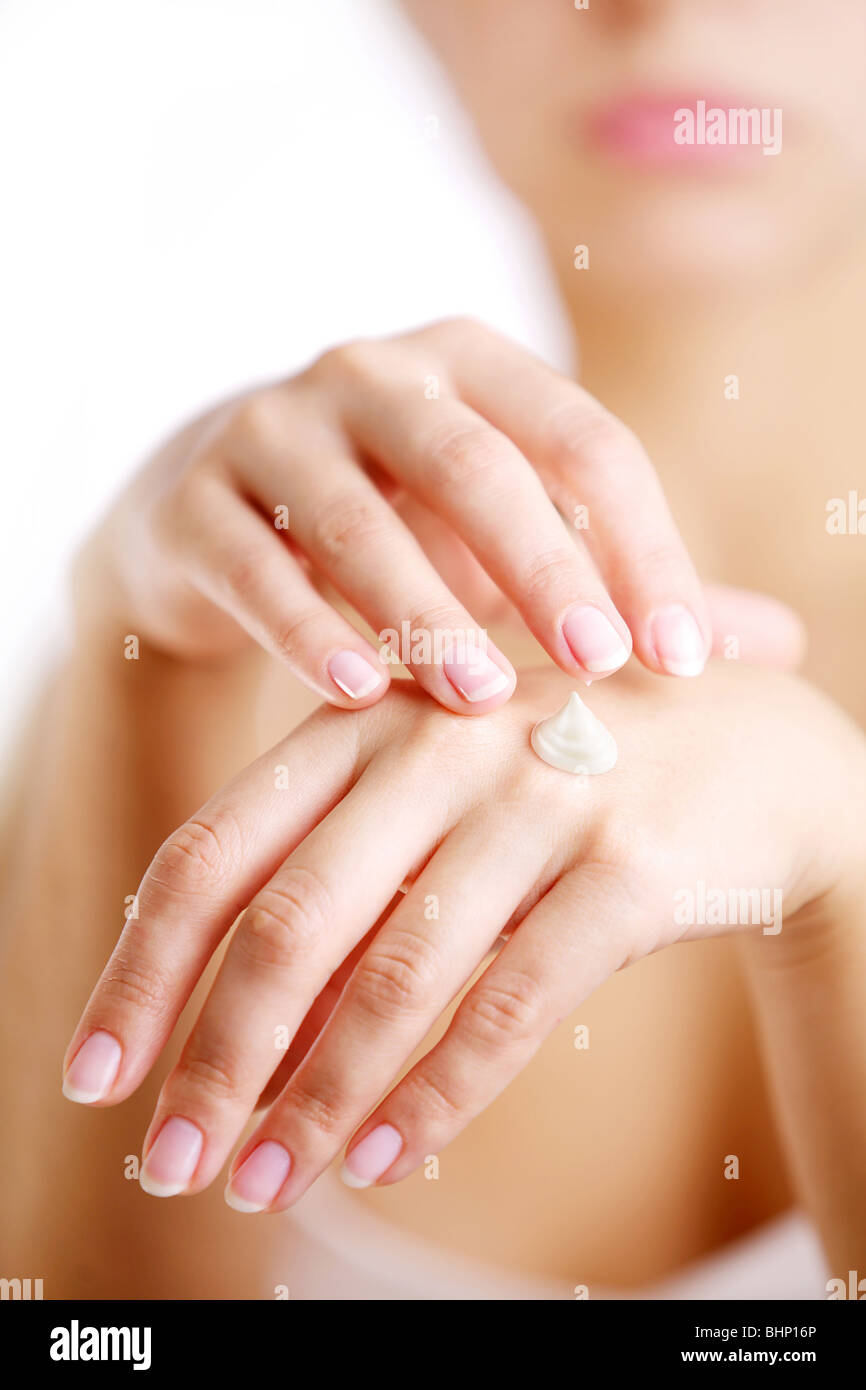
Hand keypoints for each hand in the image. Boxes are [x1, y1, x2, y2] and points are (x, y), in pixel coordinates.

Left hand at [61, 661, 862, 1207]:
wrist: (754, 749)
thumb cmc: (560, 778)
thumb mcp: (435, 798)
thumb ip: (342, 889)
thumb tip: (232, 1041)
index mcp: (365, 720)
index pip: (217, 851)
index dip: (145, 970)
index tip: (97, 1075)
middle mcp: (439, 745)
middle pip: (288, 922)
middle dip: (218, 1058)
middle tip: (172, 1162)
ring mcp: (539, 798)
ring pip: (395, 976)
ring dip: (317, 1100)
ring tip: (263, 1183)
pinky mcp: (628, 867)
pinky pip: (510, 1003)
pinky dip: (438, 1093)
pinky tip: (386, 1156)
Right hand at [76, 318, 718, 711]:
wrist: (213, 512)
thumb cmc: (396, 528)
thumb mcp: (509, 541)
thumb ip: (625, 585)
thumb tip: (774, 645)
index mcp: (473, 365)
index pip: (583, 441)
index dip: (641, 546)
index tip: (683, 659)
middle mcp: (372, 373)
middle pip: (474, 465)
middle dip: (543, 568)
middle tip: (599, 664)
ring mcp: (272, 427)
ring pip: (355, 516)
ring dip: (423, 610)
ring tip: (476, 699)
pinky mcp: (195, 498)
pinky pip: (254, 564)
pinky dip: (304, 628)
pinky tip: (357, 693)